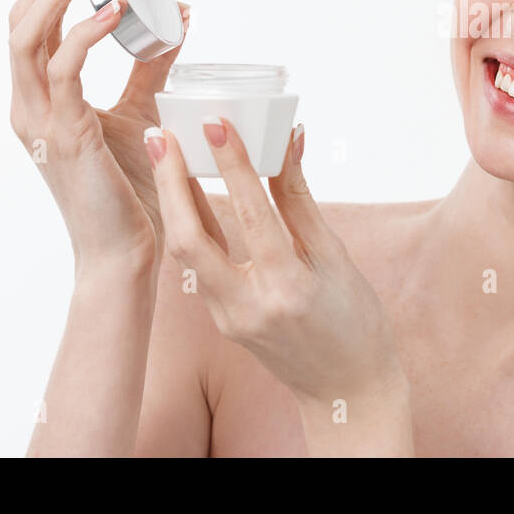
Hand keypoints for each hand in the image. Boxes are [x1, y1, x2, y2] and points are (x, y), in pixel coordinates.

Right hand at [8, 0, 187, 271]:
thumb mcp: (145, 111)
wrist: (128, 252)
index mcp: (40, 97)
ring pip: (28, 35)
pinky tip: (117, 10)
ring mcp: (40, 119)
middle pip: (21, 17)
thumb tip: (181, 15)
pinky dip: (87, 33)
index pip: (32, 22)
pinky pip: (64, 70)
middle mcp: (28, 104)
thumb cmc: (135, 189)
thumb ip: (153, 65)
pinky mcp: (65, 134)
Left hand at [144, 120, 409, 416]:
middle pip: (191, 238)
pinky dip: (192, 224)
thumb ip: (302, 201)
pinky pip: (199, 265)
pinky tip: (187, 192)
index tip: (217, 124)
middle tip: (160, 135)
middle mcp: (248, 306)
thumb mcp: (336, 258)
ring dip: (172, 201)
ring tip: (164, 153)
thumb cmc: (354, 321)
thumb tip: (288, 142)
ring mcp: (228, 319)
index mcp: (287, 288)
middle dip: (170, 183)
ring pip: (186, 252)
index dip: (233, 164)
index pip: (252, 214)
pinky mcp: (221, 321)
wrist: (347, 389)